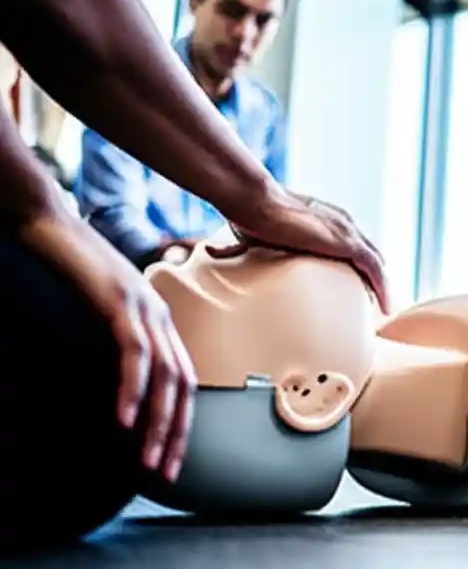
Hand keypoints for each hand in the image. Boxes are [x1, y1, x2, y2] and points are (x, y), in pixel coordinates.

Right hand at [18, 213, 195, 482]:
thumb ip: (115, 343)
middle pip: (183, 384)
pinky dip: (132, 388)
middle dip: (176, 433)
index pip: (183, 381)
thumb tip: (118, 383)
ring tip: (147, 458)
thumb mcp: (99, 314)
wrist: (52, 226)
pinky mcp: (118, 300)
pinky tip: (124, 419)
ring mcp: (142, 306)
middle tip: (166, 473)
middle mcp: (160, 315)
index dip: (181, 423)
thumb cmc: (71, 271)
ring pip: (165, 373)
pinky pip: (133, 351)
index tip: (170, 460)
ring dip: (159, 421)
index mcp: (159, 321)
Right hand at [209, 187, 390, 313]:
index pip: (354, 246)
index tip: (360, 286)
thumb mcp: (259, 236)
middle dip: (375, 278)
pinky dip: (382, 286)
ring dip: (381, 285)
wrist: (253, 201)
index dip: (360, 266)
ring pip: (376, 262)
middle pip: (370, 255)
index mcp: (327, 221)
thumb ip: (253, 248)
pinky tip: (385, 305)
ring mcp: (347, 231)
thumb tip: (212, 255)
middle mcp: (343, 224)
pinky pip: (374, 268)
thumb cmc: (250, 215)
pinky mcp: (347, 243)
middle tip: (376, 303)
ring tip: (382, 309)